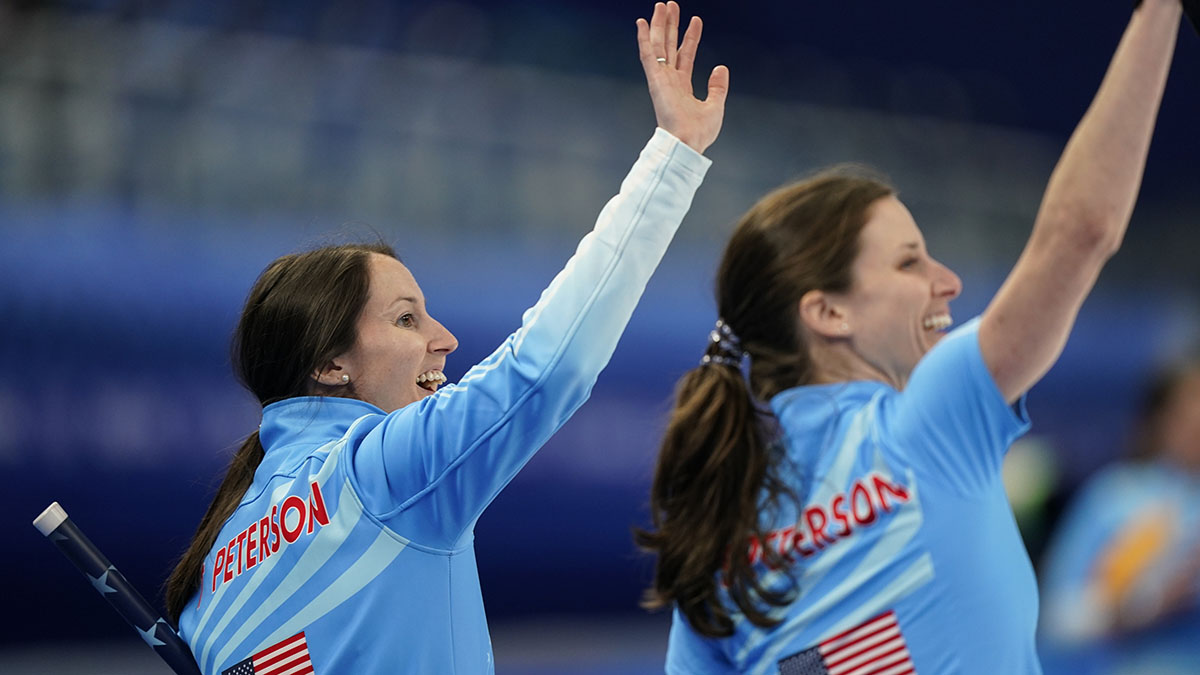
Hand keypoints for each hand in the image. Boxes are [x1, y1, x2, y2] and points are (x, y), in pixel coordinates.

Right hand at [636, 2, 728, 154]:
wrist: (688, 143)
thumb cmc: (699, 133)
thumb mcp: (716, 106)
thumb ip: (718, 87)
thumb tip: (721, 68)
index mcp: (682, 87)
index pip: (686, 55)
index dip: (691, 37)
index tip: (695, 20)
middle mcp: (669, 80)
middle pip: (669, 46)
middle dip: (671, 25)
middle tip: (671, 5)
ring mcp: (661, 79)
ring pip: (658, 46)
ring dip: (659, 25)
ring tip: (661, 5)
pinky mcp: (655, 80)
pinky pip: (648, 55)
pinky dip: (644, 39)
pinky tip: (642, 23)